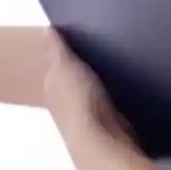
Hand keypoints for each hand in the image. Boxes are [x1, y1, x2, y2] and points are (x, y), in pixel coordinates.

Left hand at [44, 37, 145, 169]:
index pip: (57, 68)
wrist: (101, 139)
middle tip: (103, 52)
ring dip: (100, 87)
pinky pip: (109, 107)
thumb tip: (47, 30)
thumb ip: (57, 49)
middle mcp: (64, 105)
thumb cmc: (79, 100)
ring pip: (91, 96)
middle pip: (74, 83)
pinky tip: (123, 93)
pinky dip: (113, 101)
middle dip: (84, 72)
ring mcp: (84, 118)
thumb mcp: (65, 65)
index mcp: (52, 87)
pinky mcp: (105, 128)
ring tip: (117, 69)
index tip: (82, 42)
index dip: (67, 56)